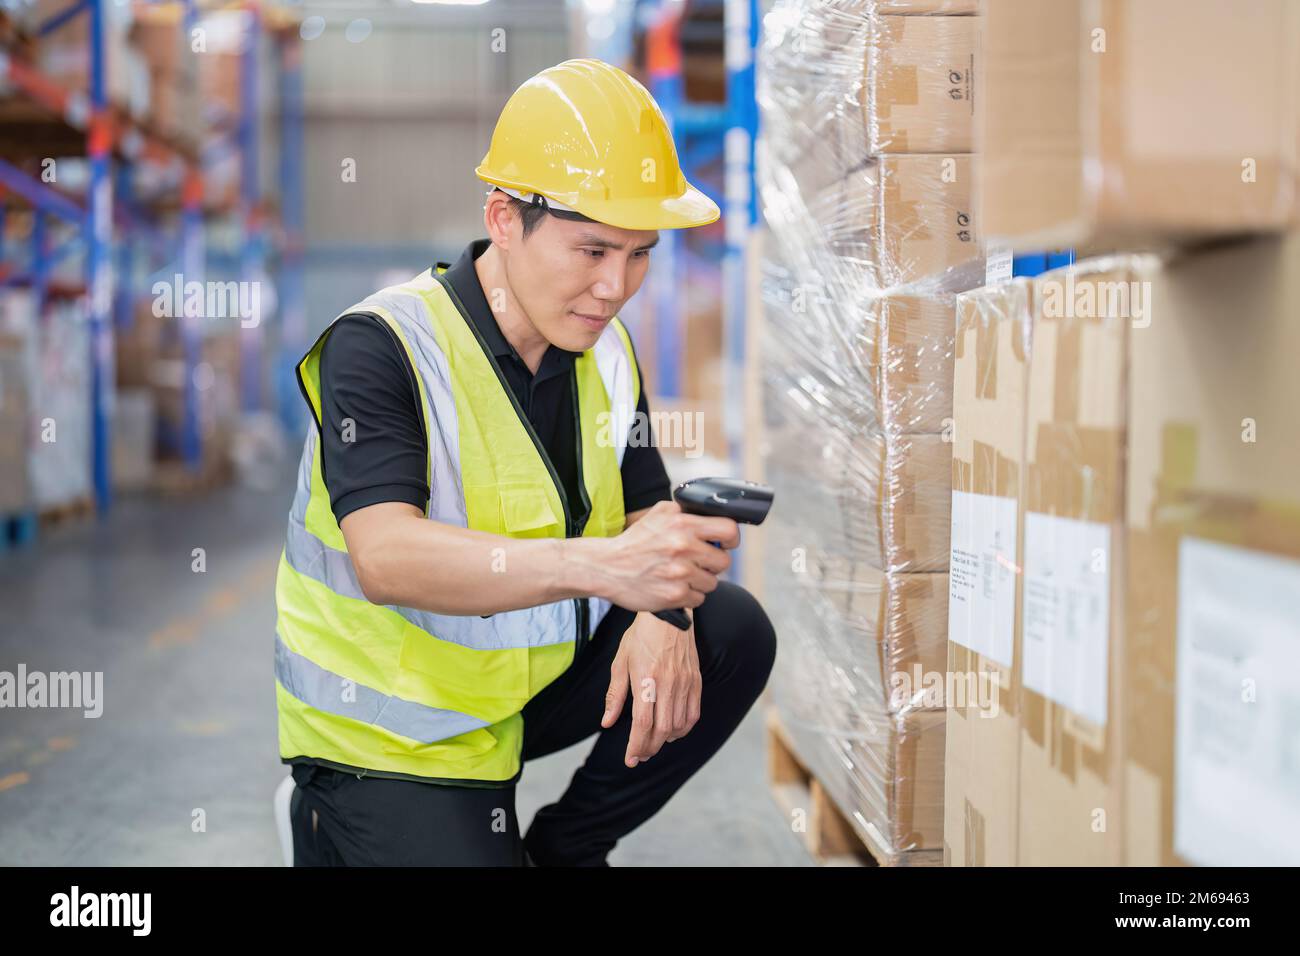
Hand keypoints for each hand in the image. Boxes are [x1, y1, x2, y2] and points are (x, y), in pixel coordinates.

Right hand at [591, 500, 739, 611]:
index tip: (725, 543)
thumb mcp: (658, 514)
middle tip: (698, 562)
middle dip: (713, 563)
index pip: (728, 530)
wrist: (607, 567)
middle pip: (723, 562)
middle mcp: (683, 548)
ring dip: (700, 581)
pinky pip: (698, 599)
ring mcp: (680, 574)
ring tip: (681, 575)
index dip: (731, 539)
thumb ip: (685, 512)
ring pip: (712, 583)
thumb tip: (711, 516)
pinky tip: (673, 586)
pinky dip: (688, 595)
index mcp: (682, 524)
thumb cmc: (634, 542)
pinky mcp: (674, 596)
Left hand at [602, 609, 701, 766]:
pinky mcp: (695, 681)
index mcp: (646, 680)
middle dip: (649, 748)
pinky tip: (673, 731)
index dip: (636, 746)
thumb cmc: (640, 637)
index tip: (630, 759)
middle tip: (639, 756)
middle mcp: (668, 685)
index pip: (643, 724)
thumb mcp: (620, 662)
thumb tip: (607, 722)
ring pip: (678, 726)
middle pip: (661, 730)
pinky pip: (693, 714)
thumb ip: (615, 695)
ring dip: (665, 740)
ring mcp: (685, 683)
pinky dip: (684, 729)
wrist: (668, 615)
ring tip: (653, 743)